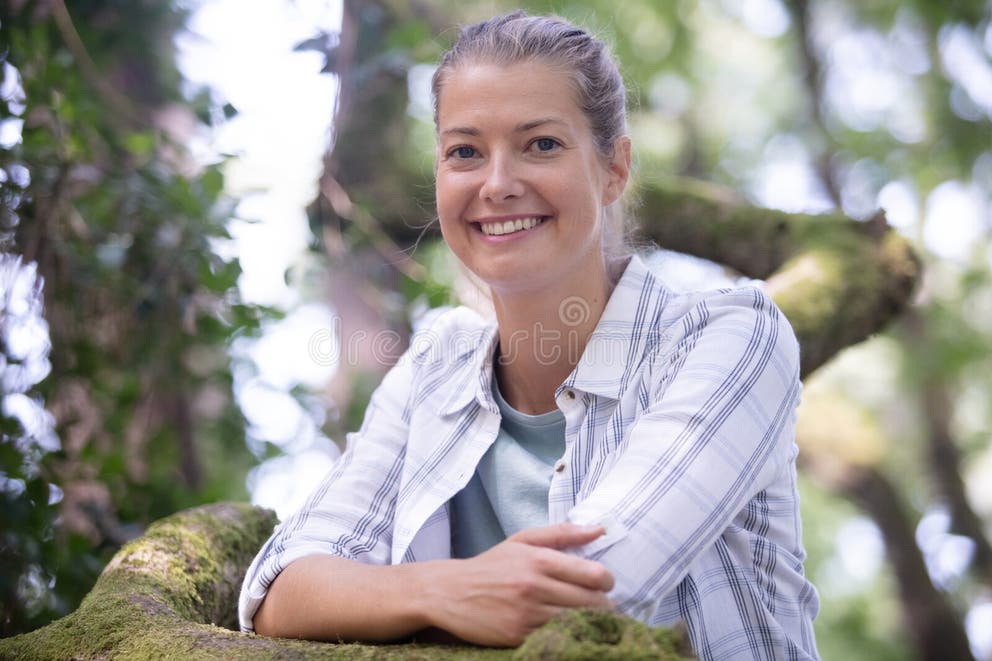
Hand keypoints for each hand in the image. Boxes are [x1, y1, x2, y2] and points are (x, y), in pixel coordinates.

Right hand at [425, 522, 614, 646]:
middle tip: (600, 604)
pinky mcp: (517, 636)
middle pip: (591, 603)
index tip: (604, 584)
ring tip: (586, 617)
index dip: (608, 582)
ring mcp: (526, 614)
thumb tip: (601, 528)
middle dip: (603, 605)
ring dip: (588, 621)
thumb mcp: (522, 541)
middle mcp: (534, 586)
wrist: (449, 593)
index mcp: (539, 559)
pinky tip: (563, 628)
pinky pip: (555, 637)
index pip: (594, 575)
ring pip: (577, 622)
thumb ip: (563, 533)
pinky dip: (565, 633)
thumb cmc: (491, 566)